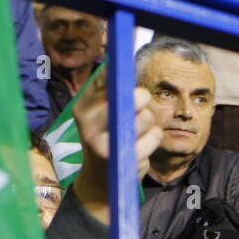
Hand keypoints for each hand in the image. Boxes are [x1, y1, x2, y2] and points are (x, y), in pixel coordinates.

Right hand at [70, 71, 162, 224]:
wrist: (100, 180)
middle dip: (142, 100)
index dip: (123, 72)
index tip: (130, 71)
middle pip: (136, 96)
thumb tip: (120, 59)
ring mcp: (104, 143)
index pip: (106, 77)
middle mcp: (89, 124)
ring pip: (147, 116)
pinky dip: (152, 140)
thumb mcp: (97, 113)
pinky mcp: (124, 159)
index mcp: (83, 108)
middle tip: (136, 109)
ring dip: (147, 123)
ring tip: (133, 134)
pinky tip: (138, 148)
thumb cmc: (105, 137)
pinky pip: (154, 135)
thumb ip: (108, 89)